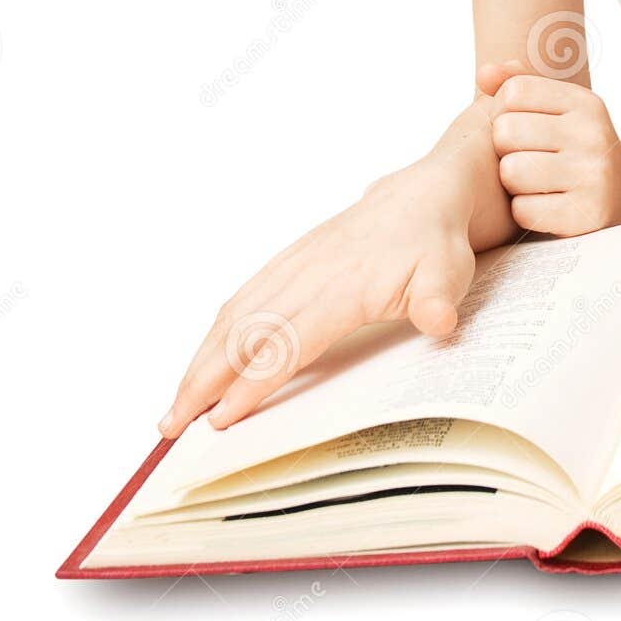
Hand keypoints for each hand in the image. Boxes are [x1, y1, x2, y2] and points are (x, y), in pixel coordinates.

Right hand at [159, 156, 480, 436]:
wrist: (425, 195)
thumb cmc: (435, 240)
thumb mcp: (450, 272)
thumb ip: (438, 300)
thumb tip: (439, 322)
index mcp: (343, 285)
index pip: (288, 343)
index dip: (253, 384)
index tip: (221, 420)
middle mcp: (309, 274)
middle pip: (246, 334)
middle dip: (204, 381)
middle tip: (171, 426)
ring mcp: (295, 265)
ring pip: (236, 316)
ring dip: (200, 361)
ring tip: (174, 406)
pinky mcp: (290, 260)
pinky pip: (244, 297)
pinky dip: (216, 331)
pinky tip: (202, 357)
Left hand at [480, 60, 620, 235]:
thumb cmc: (578, 146)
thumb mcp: (560, 108)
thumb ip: (520, 83)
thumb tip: (484, 73)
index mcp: (584, 102)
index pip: (514, 91)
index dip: (504, 111)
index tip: (521, 127)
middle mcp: (592, 134)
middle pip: (506, 131)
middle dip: (505, 149)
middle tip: (525, 157)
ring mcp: (592, 175)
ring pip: (511, 172)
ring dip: (513, 183)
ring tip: (533, 181)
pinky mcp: (586, 213)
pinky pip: (523, 210)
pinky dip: (526, 210)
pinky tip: (545, 204)